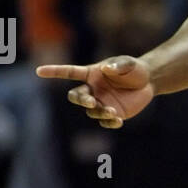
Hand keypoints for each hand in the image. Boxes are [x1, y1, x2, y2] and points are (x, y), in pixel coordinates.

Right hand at [35, 56, 154, 128]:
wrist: (148, 82)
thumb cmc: (135, 69)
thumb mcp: (129, 64)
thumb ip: (118, 65)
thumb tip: (106, 69)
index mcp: (91, 74)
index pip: (69, 72)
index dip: (54, 72)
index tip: (39, 71)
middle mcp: (93, 89)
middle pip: (76, 97)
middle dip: (81, 100)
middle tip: (92, 102)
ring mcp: (101, 102)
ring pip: (91, 112)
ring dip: (100, 112)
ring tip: (113, 112)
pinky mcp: (112, 114)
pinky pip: (104, 122)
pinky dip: (109, 123)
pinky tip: (118, 120)